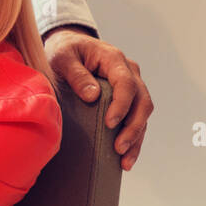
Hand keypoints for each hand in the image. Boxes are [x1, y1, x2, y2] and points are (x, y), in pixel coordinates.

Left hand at [44, 28, 152, 170]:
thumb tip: (92, 96)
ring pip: (143, 113)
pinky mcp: (128, 97)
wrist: (69, 44)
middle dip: (133, 128)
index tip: (110, 123)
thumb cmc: (65, 49)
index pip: (126, 84)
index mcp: (114, 60)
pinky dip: (133, 137)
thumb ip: (76, 74)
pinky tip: (126, 156)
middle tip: (119, 148)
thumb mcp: (63, 57)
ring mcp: (132, 85)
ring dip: (136, 138)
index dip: (121, 105)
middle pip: (142, 102)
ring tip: (125, 161)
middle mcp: (129, 72)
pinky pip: (136, 118)